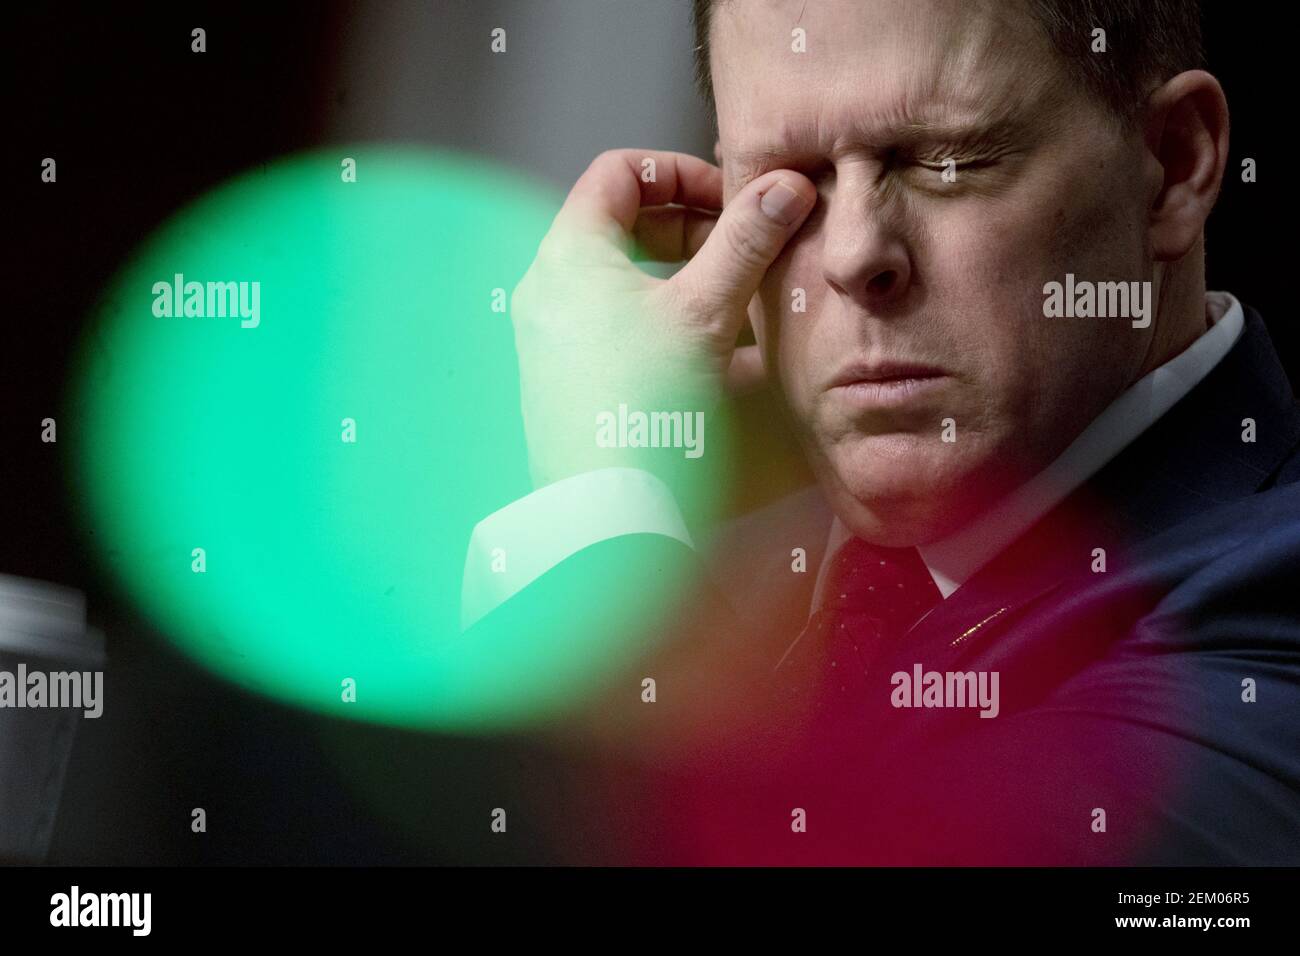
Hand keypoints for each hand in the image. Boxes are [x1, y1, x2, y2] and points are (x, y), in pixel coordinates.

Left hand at [510, 148, 815, 488]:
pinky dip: (667, 322)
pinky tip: (716, 356)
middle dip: (693, 230)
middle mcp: (550, 289)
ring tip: (743, 306)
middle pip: (624, 224)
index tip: (736, 202)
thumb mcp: (705, 311)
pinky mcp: (567, 381)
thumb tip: (788, 185)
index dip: (682, 173)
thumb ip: (745, 242)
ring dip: (688, 278)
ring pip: (627, 279)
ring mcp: (554, 338)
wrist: (610, 511)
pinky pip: (619, 326)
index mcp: (569, 254)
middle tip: (747, 251)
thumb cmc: (648, 406)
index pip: (619, 172)